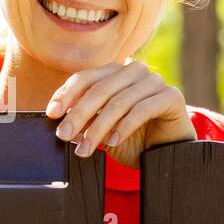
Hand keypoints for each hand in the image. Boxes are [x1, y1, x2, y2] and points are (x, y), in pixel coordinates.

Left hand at [45, 60, 196, 168]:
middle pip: (99, 90)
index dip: (66, 94)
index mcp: (115, 72)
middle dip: (78, 115)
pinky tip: (113, 142)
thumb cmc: (132, 138)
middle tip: (64, 135)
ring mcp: (154, 81)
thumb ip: (83, 120)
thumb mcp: (101, 129)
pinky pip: (142, 109)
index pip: (85, 78)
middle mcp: (134, 71)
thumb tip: (59, 122)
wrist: (165, 152)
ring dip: (98, 128)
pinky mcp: (171, 96)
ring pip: (118, 102)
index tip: (51, 113)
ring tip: (85, 148)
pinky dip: (124, 127)